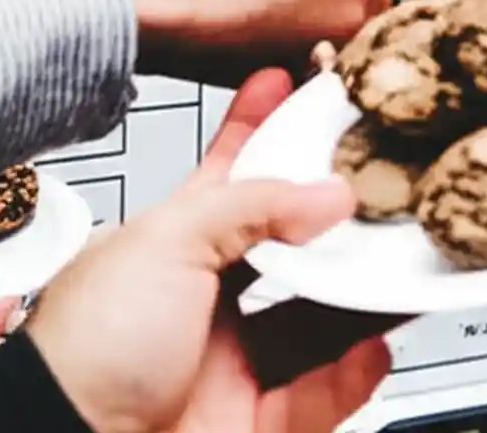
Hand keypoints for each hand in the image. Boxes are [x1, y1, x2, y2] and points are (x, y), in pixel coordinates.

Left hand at [25, 69, 400, 432]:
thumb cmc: (83, 346)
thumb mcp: (167, 242)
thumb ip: (252, 207)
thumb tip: (328, 195)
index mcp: (175, 246)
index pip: (231, 176)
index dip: (262, 130)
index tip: (294, 87)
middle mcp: (207, 300)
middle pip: (291, 253)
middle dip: (338, 229)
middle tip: (385, 194)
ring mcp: (232, 361)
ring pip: (317, 323)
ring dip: (362, 300)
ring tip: (403, 270)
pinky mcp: (253, 419)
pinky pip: (320, 394)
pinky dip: (352, 374)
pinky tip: (374, 348)